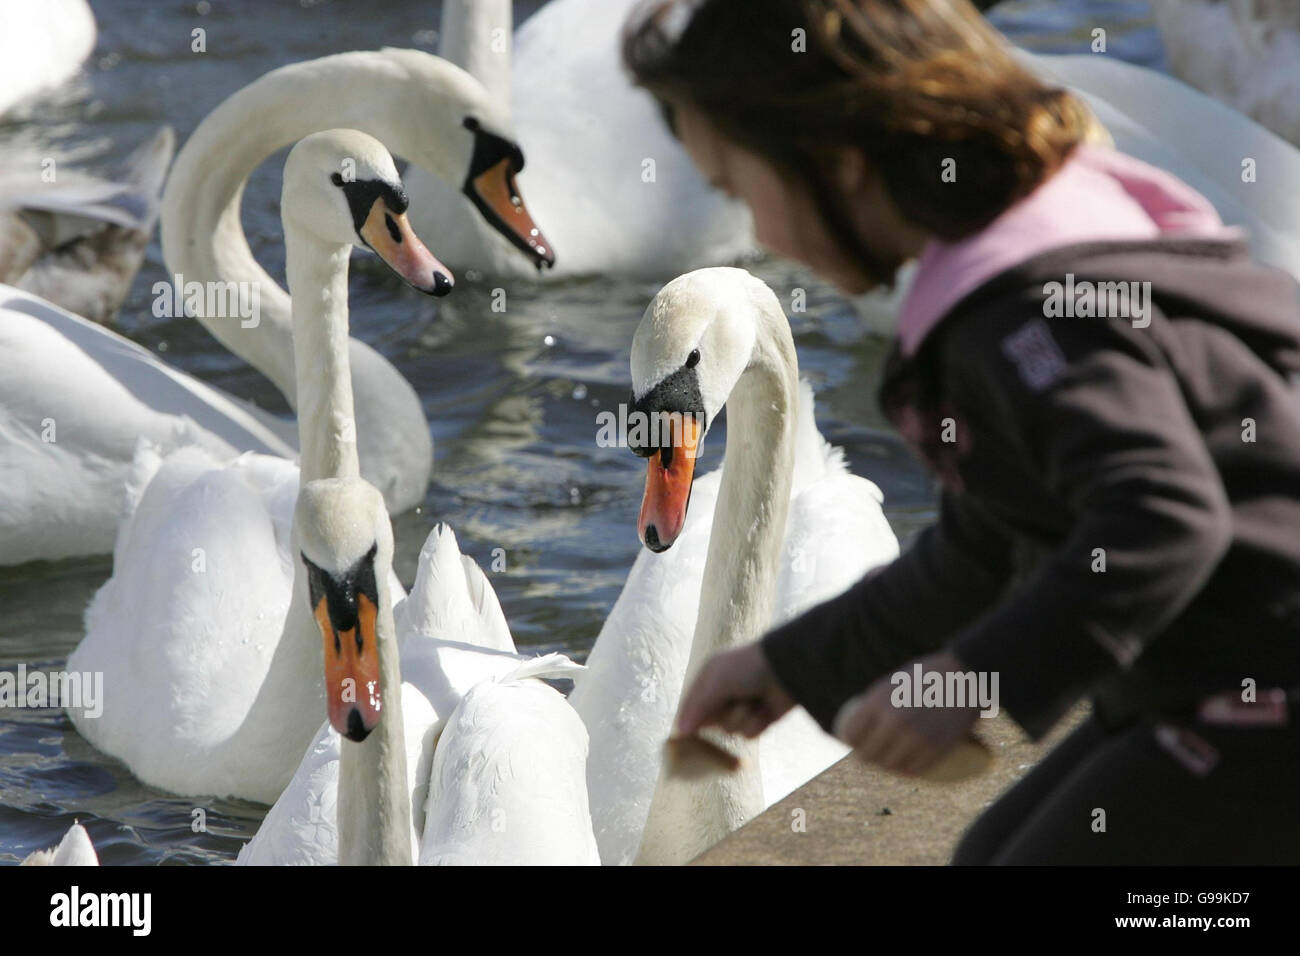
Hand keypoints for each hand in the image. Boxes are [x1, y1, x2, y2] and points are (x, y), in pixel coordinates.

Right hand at [675, 642, 796, 738]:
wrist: (785, 669)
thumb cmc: (746, 668)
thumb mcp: (714, 681)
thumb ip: (695, 707)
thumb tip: (679, 731)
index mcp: (709, 680)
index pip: (691, 707)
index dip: (690, 720)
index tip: (686, 735)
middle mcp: (724, 695)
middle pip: (711, 724)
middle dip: (721, 717)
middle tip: (732, 701)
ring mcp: (742, 708)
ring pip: (730, 731)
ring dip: (740, 718)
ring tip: (753, 700)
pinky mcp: (760, 720)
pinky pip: (749, 734)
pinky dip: (756, 723)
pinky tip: (765, 709)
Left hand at [833, 651, 979, 776]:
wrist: (964, 678)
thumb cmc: (925, 676)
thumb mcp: (893, 683)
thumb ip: (875, 704)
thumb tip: (857, 725)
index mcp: (878, 702)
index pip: (851, 734)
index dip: (847, 741)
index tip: (849, 743)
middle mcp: (894, 723)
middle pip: (867, 755)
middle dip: (864, 757)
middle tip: (866, 756)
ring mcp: (916, 739)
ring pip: (889, 766)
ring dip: (884, 766)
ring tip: (884, 762)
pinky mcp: (935, 751)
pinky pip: (913, 770)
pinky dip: (906, 771)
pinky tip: (903, 767)